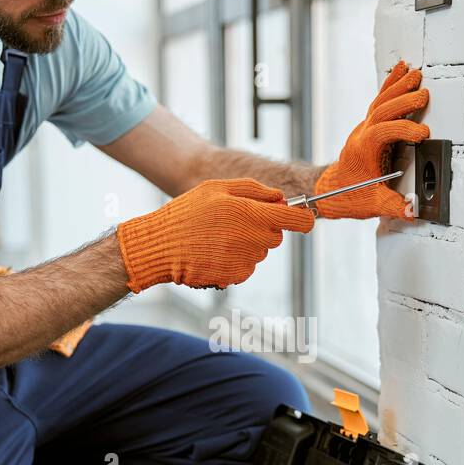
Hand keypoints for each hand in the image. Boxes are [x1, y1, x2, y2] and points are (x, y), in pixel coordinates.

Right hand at [116, 179, 314, 291]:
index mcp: (252, 214)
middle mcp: (254, 239)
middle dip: (263, 228)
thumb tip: (280, 196)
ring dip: (247, 244)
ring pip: (261, 251)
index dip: (303, 218)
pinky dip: (236, 260)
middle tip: (235, 222)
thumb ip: (254, 190)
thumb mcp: (217, 188)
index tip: (300, 217)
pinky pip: (247, 266)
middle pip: (277, 236)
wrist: (160, 246)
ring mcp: (246, 260)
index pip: (298, 219)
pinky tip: (214, 252)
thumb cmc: (187, 213)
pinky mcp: (237, 276)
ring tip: (217, 237)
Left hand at [313, 61, 429, 219]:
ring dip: (398, 86)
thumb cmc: (351, 196)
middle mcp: (361, 135)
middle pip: (381, 111)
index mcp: (362, 151)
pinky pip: (380, 100)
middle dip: (402, 101)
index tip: (424, 134)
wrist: (332, 190)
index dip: (402, 130)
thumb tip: (413, 210)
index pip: (382, 133)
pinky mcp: (370, 125)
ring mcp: (364, 128)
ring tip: (416, 73)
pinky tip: (402, 70)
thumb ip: (395, 207)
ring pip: (380, 102)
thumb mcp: (374, 205)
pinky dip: (391, 84)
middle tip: (423, 94)